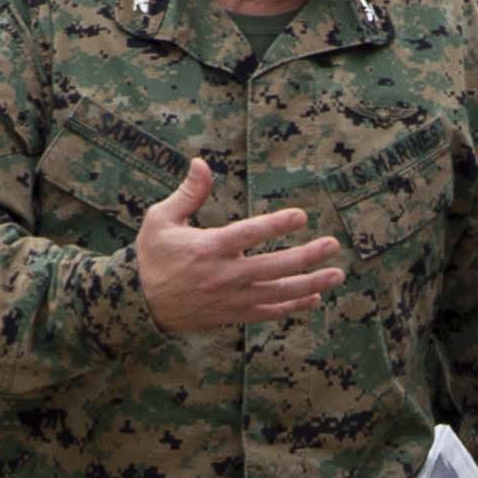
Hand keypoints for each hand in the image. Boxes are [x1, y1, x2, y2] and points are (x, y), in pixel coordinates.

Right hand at [135, 158, 345, 334]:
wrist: (140, 304)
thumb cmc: (152, 256)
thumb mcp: (160, 219)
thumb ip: (187, 193)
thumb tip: (201, 162)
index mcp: (208, 248)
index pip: (249, 234)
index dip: (276, 225)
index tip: (301, 215)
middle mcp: (224, 275)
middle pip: (273, 266)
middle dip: (307, 257)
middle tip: (332, 245)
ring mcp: (231, 298)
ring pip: (278, 293)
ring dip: (310, 284)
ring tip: (337, 275)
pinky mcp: (233, 314)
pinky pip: (269, 312)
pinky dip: (293, 307)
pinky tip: (314, 298)